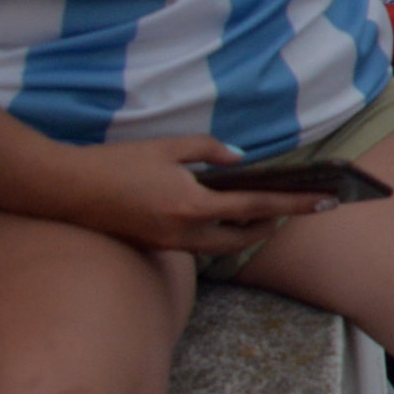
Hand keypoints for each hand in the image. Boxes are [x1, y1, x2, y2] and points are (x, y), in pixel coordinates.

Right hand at [17, 136, 341, 255]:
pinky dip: (222, 232)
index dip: (295, 205)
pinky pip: (201, 244)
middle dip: (274, 224)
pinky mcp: (157, 245)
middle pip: (244, 237)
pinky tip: (230, 215)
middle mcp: (185, 232)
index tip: (327, 201)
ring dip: (248, 231)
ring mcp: (170, 244)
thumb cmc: (118, 163)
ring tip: (270, 211)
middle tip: (300, 205)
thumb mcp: (169, 147)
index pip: (257, 209)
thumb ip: (211, 151)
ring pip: (223, 245)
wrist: (66, 189)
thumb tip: (242, 161)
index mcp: (192, 206)